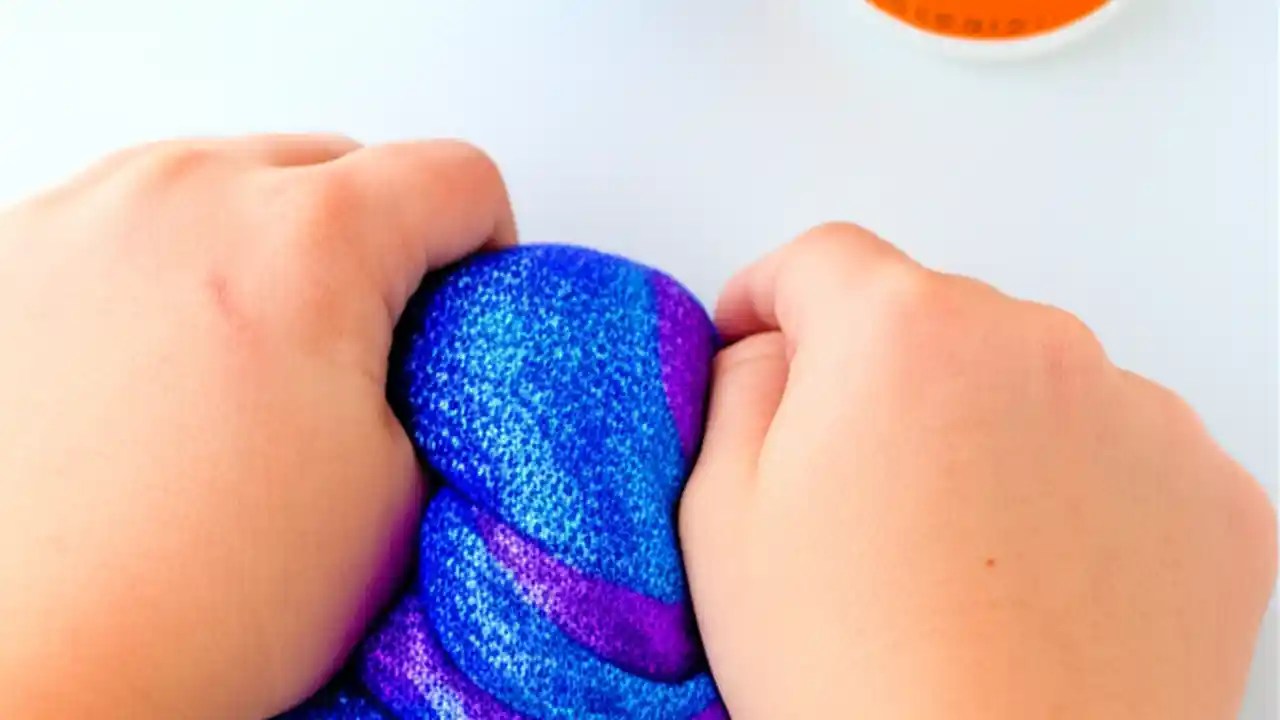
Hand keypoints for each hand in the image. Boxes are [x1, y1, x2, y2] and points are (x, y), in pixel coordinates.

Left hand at [0, 135, 514, 717]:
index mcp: (305, 240)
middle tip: (351, 358)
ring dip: (259, 254)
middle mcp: (184, 197)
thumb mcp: (399, 494)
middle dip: (369, 247)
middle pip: (337, 167)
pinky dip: (164, 276)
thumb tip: (431, 347)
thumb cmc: (192, 604)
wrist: (29, 675)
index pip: (455, 176)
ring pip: (226, 186)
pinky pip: (129, 225)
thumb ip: (435, 379)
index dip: (485, 249)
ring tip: (239, 374)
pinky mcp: (6, 255)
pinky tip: (153, 375)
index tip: (459, 312)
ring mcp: (79, 215)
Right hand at [681, 224, 1275, 717]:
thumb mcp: (721, 514)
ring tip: (953, 555)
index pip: (823, 260)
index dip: (770, 299)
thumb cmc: (853, 675)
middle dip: (882, 378)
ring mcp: (1143, 418)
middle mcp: (1038, 345)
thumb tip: (776, 352)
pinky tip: (1035, 578)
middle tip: (856, 494)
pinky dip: (1075, 490)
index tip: (761, 341)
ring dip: (987, 431)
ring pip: (1032, 384)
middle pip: (932, 320)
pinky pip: (1120, 453)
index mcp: (902, 332)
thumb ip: (739, 386)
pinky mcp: (1215, 497)